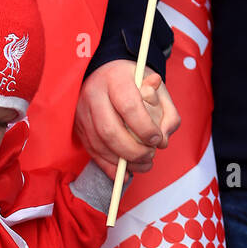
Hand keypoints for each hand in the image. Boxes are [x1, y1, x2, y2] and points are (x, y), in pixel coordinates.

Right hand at [75, 61, 180, 179]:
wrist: (106, 75)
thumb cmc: (134, 83)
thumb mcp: (157, 88)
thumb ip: (167, 111)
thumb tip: (163, 139)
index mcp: (115, 78)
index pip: (129, 107)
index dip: (145, 128)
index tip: (157, 139)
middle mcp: (94, 94)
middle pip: (109, 131)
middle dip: (133, 151)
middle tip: (150, 155)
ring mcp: (82, 113)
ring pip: (99, 145)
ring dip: (123, 162)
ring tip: (143, 164)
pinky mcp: (79, 128)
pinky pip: (92, 153)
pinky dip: (110, 167)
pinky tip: (126, 173)